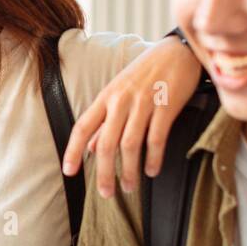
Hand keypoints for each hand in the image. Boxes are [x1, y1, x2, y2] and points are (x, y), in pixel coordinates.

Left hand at [62, 36, 200, 196]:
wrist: (178, 51)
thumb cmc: (146, 73)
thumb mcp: (119, 92)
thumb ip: (104, 120)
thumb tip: (88, 148)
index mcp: (106, 97)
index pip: (82, 126)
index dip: (73, 150)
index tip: (68, 172)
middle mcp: (121, 100)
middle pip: (105, 143)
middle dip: (103, 173)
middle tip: (106, 194)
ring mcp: (144, 103)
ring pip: (130, 145)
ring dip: (128, 171)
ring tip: (128, 187)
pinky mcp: (167, 106)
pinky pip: (156, 138)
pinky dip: (153, 158)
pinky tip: (151, 171)